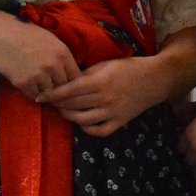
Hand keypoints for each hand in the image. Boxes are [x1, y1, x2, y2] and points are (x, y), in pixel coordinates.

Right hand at [0, 13, 80, 101]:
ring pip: (50, 93)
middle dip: (59, 89)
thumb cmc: (27, 35)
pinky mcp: (24, 83)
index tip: (68, 85)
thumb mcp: (51, 40)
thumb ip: (63, 57)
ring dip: (46, 91)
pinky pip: (34, 95)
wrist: (1, 35)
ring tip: (39, 84)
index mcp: (63, 53)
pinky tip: (29, 84)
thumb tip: (73, 74)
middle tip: (53, 88)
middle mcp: (53, 66)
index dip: (72, 83)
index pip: (77, 78)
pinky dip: (33, 92)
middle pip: (64, 88)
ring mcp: (39, 75)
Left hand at [46, 56, 171, 137]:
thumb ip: (86, 73)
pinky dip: (87, 129)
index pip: (69, 90)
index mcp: (100, 81)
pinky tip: (81, 122)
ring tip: (63, 111)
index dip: (52, 94)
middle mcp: (104, 99)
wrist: (155, 79)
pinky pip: (98, 131)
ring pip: (82, 120)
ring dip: (69, 117)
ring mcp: (112, 112)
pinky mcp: (119, 122)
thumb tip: (66, 81)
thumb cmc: (129, 67)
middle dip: (57, 105)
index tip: (40, 97)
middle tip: (49, 102)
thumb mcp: (106, 64)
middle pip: (73, 106)